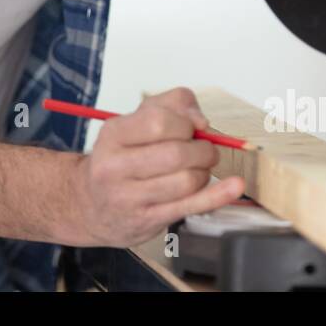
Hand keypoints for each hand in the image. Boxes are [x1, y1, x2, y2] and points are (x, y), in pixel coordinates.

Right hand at [65, 88, 243, 246]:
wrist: (91, 205)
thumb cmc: (120, 159)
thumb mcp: (134, 121)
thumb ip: (172, 105)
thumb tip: (201, 120)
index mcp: (113, 134)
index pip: (159, 121)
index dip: (186, 123)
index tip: (192, 128)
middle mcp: (115, 166)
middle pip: (176, 153)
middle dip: (202, 149)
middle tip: (204, 151)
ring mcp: (129, 197)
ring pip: (187, 181)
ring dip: (204, 172)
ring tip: (197, 170)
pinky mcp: (147, 220)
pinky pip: (191, 206)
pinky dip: (218, 195)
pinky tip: (234, 186)